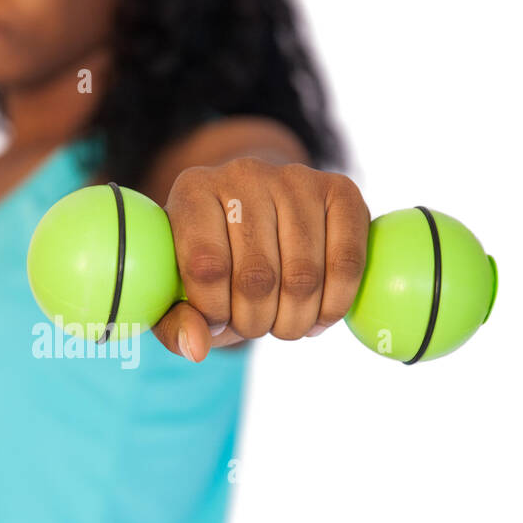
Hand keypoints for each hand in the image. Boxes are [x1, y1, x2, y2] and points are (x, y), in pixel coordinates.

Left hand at [151, 157, 371, 361]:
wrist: (259, 220)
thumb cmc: (215, 265)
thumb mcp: (181, 294)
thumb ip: (176, 323)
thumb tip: (197, 348)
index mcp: (193, 192)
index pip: (206, 265)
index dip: (215, 311)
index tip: (217, 322)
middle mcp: (243, 174)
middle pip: (257, 276)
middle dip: (256, 322)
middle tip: (254, 326)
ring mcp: (295, 178)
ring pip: (303, 276)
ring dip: (295, 320)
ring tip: (284, 323)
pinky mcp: (341, 190)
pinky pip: (347, 263)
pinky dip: (334, 305)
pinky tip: (319, 315)